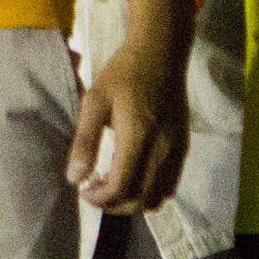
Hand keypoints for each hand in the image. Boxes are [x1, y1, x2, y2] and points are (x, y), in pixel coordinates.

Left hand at [67, 32, 191, 212]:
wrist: (161, 52)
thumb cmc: (123, 74)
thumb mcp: (95, 101)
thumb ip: (85, 141)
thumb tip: (74, 178)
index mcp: (138, 137)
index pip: (122, 187)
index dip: (101, 198)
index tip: (84, 191)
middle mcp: (163, 149)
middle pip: (141, 199)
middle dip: (115, 205)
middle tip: (96, 192)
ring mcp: (177, 149)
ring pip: (158, 196)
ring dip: (134, 201)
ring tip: (113, 184)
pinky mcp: (184, 146)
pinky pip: (170, 183)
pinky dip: (151, 190)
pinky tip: (134, 174)